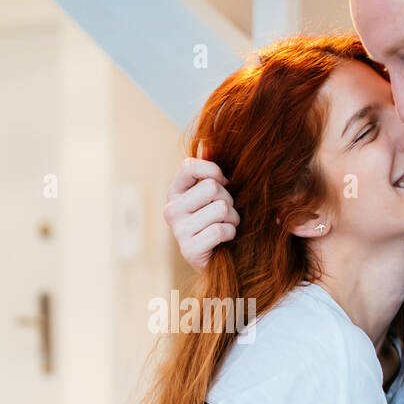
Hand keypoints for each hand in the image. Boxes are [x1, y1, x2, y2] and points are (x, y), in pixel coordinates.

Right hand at [162, 146, 238, 270]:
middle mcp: (171, 210)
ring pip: (220, 209)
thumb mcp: (213, 194)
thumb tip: (209, 145)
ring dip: (233, 219)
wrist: (220, 258)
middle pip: (212, 188)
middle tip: (226, 213)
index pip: (190, 166)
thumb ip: (210, 172)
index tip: (224, 184)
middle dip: (229, 200)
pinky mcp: (189, 250)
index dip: (214, 172)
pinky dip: (231, 234)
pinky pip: (220, 230)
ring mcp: (178, 231)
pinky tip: (225, 240)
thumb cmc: (218, 220)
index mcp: (175, 192)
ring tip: (227, 226)